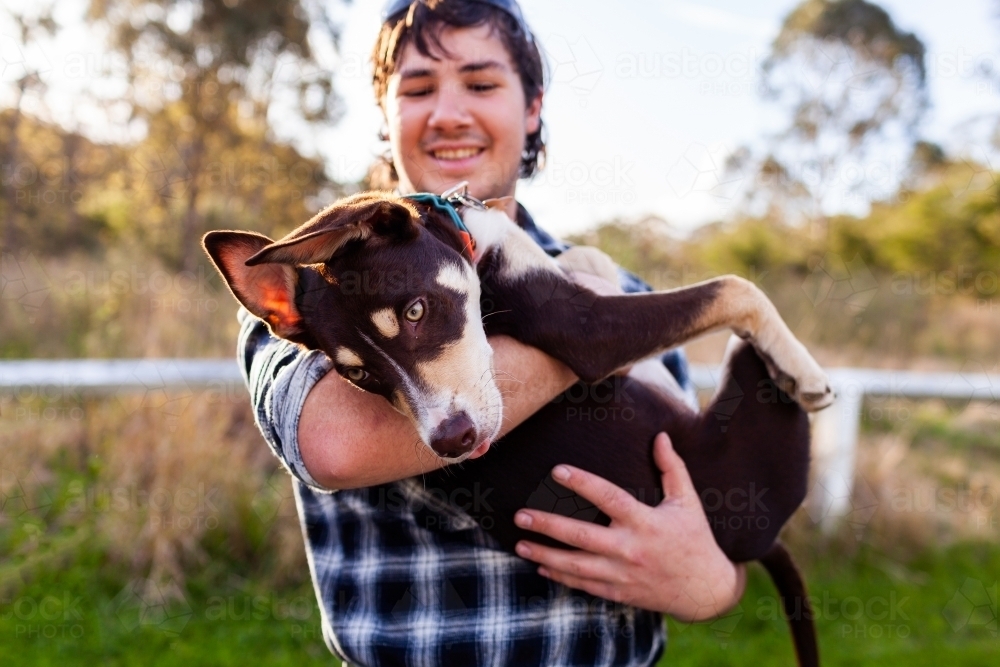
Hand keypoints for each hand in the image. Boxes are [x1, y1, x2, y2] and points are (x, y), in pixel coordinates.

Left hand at [513, 432, 745, 620]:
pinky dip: (561, 577)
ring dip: (546, 555)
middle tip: (521, 515)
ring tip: (520, 544)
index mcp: (646, 522)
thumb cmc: (695, 538)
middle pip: (582, 536)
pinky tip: (541, 567)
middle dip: (549, 525)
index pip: (609, 498)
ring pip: (577, 566)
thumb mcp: (687, 501)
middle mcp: (631, 549)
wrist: (707, 590)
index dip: (583, 483)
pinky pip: (585, 585)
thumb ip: (672, 468)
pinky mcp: (620, 592)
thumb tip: (661, 436)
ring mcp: (623, 574)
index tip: (557, 470)